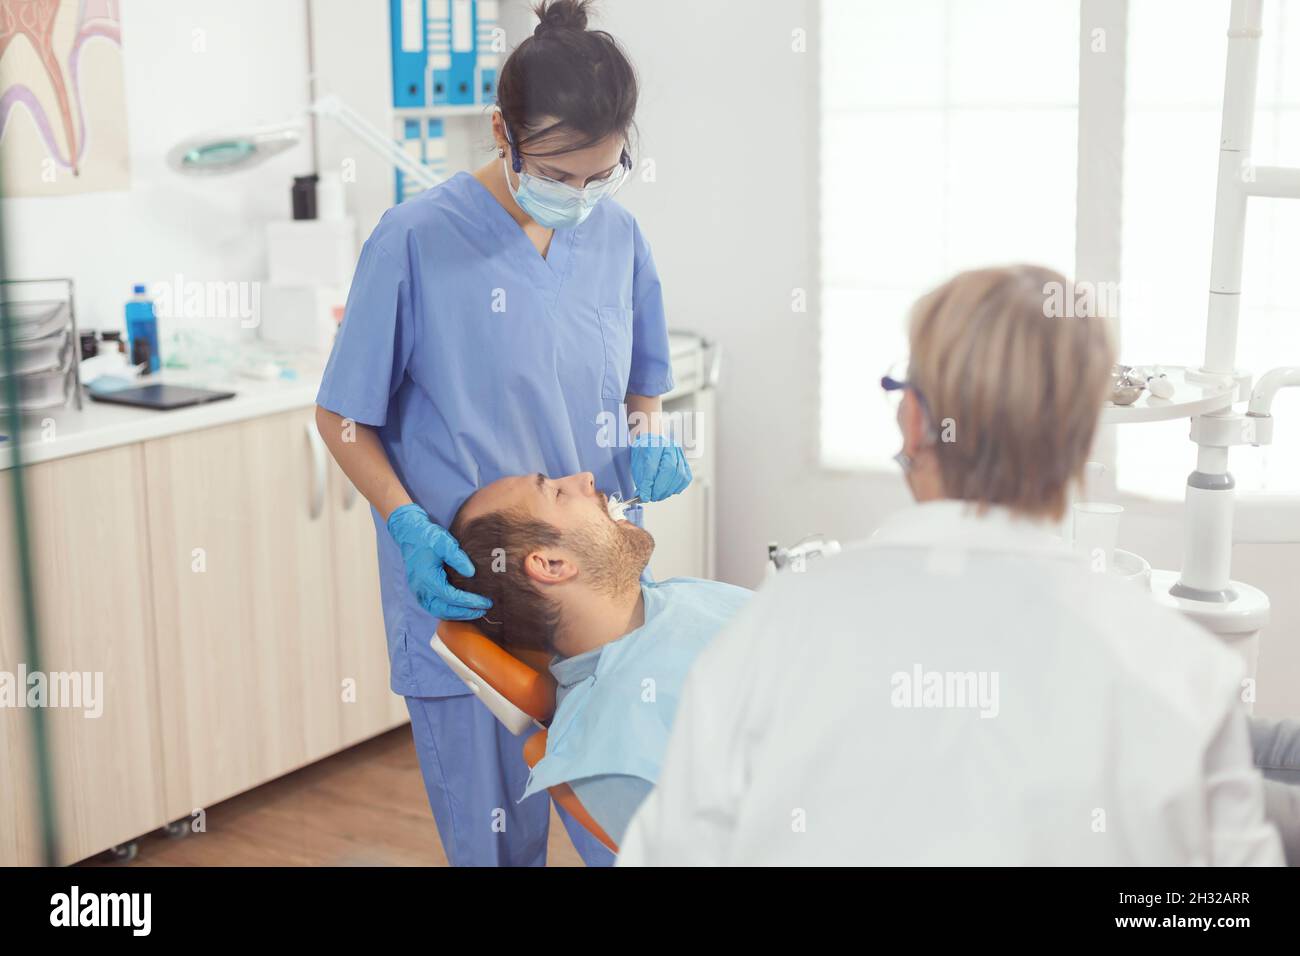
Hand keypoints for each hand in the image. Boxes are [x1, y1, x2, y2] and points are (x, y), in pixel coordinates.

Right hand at [386, 504, 491, 620]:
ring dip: (456, 614)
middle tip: (483, 610)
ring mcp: (418, 590)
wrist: (410, 532)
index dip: (469, 602)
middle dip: (465, 613)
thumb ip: (458, 558)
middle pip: (444, 610)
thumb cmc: (427, 537)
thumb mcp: (445, 543)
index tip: (485, 602)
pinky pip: (433, 607)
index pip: (451, 596)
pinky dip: (447, 611)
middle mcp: (421, 588)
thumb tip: (471, 573)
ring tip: (474, 612)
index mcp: (427, 578)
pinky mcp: (420, 590)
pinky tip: (460, 609)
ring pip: (437, 611)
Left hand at [630, 433, 692, 501]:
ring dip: (669, 490)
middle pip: (669, 470)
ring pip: (680, 475)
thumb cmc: (644, 454)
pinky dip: (678, 487)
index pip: (652, 465)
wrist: (653, 443)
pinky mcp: (686, 461)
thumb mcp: (637, 465)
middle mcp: (670, 446)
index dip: (649, 483)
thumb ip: (641, 480)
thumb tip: (644, 496)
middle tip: (653, 497)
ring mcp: (680, 453)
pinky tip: (669, 491)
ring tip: (659, 495)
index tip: (645, 496)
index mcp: (653, 444)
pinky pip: (686, 477)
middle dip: (661, 488)